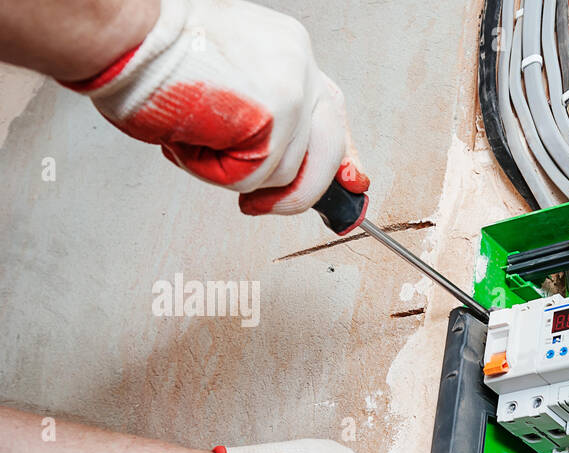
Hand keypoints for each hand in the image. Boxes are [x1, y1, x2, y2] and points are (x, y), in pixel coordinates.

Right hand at [66, 0, 367, 215]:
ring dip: (233, 173)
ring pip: (286, 170)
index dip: (343, 157)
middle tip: (262, 206)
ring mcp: (293, 86)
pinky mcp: (277, 111)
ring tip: (195, 139)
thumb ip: (263, 116)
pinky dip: (219, 172)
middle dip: (301, 191)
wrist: (124, 37)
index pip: (332, 114)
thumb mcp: (225, 83)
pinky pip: (258, 174)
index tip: (352, 184)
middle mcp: (298, 63)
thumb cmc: (150, 54)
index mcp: (288, 51)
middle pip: (329, 150)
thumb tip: (280, 168)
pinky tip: (194, 142)